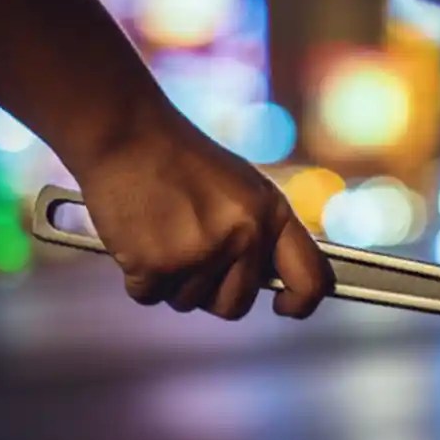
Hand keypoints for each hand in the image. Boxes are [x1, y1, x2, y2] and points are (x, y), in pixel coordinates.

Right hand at [72, 117, 333, 320]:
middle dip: (212, 292)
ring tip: (162, 231)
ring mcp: (202, 253)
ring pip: (188, 303)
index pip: (312, 280)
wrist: (127, 133)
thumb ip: (263, 232)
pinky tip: (138, 236)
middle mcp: (246, 236)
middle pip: (235, 306)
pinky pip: (150, 297)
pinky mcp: (157, 265)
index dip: (300, 303)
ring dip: (172, 280)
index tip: (282, 305)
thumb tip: (274, 282)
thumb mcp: (244, 189)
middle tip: (190, 253)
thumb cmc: (184, 161)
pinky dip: (140, 276)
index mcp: (274, 214)